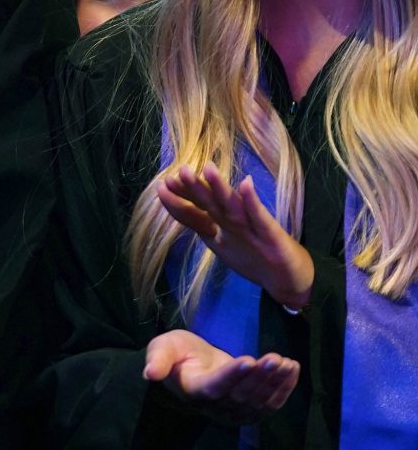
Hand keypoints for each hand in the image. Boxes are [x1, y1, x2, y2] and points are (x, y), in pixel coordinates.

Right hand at [144, 329, 299, 424]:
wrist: (192, 366)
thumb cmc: (178, 353)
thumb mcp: (163, 347)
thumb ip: (158, 359)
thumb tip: (149, 373)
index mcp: (195, 389)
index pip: (215, 386)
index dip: (232, 375)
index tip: (247, 360)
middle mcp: (217, 406)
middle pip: (241, 394)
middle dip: (260, 376)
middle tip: (275, 358)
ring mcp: (236, 411)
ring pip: (259, 400)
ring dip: (275, 382)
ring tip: (287, 363)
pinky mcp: (251, 410)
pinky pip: (270, 403)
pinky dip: (284, 388)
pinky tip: (293, 370)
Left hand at [159, 161, 313, 307]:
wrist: (289, 280)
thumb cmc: (254, 256)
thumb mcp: (220, 243)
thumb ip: (202, 225)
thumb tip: (179, 207)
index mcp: (219, 226)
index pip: (194, 212)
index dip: (178, 201)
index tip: (161, 185)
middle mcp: (234, 223)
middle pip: (212, 204)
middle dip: (195, 189)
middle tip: (180, 170)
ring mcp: (253, 228)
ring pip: (234, 207)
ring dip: (221, 189)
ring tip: (208, 169)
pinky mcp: (272, 236)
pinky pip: (260, 219)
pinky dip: (253, 203)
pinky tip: (247, 184)